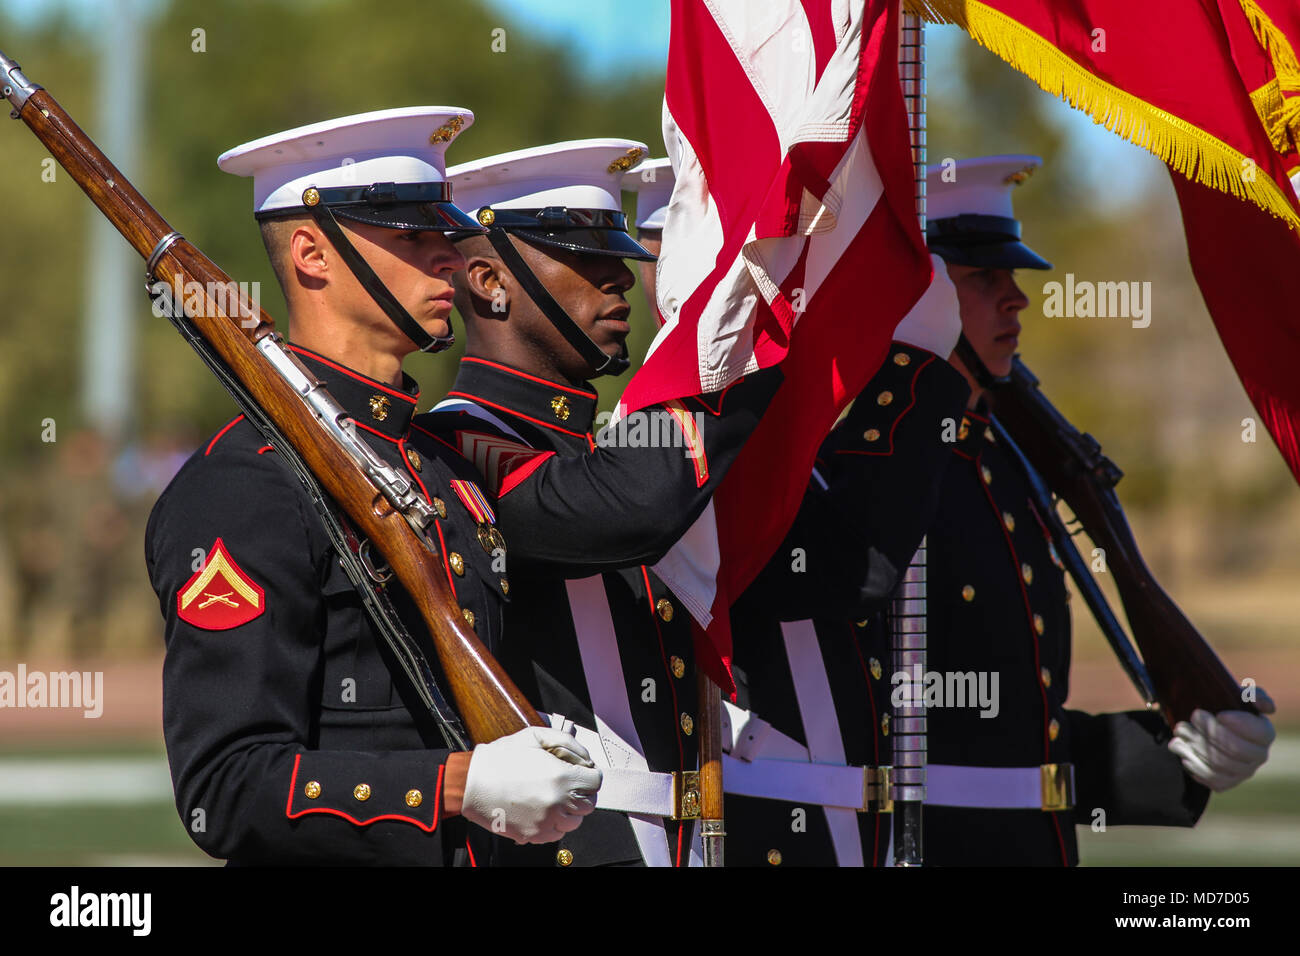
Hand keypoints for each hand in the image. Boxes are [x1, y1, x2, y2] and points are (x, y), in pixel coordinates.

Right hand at [461, 726, 602, 843]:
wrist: (471, 782)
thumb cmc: (500, 759)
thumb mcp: (535, 736)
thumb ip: (567, 743)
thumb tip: (585, 758)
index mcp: (561, 777)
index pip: (595, 782)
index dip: (589, 774)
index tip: (581, 772)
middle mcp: (557, 802)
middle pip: (588, 804)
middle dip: (582, 792)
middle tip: (568, 783)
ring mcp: (546, 821)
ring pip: (575, 821)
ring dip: (570, 809)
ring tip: (554, 797)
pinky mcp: (533, 834)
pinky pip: (557, 834)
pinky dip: (555, 823)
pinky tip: (544, 809)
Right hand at [892, 254, 961, 357]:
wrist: (910, 359)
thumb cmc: (896, 323)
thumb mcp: (889, 296)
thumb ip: (896, 280)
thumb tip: (893, 274)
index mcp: (936, 279)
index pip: (934, 259)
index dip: (920, 263)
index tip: (907, 270)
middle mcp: (950, 293)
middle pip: (938, 282)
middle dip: (925, 286)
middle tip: (903, 294)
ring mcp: (955, 313)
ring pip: (941, 302)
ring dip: (928, 306)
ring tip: (908, 317)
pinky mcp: (954, 331)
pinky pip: (943, 320)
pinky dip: (933, 323)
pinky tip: (916, 332)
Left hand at [1168, 689, 1275, 791]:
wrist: (1209, 727)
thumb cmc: (1225, 708)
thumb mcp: (1237, 696)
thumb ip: (1252, 695)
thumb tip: (1259, 702)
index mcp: (1265, 734)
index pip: (1259, 733)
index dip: (1241, 725)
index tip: (1220, 714)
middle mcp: (1258, 756)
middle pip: (1236, 750)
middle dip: (1212, 732)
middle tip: (1193, 716)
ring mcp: (1243, 772)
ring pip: (1219, 764)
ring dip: (1196, 745)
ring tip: (1180, 729)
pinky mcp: (1227, 782)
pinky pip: (1210, 778)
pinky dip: (1193, 763)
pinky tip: (1181, 747)